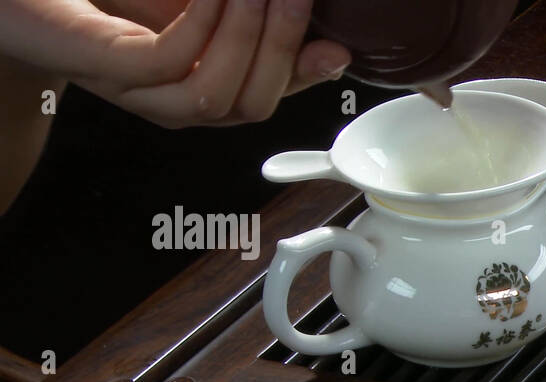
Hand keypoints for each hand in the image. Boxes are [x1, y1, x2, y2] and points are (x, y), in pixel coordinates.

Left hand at [0, 0, 350, 127]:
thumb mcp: (195, 8)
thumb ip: (250, 23)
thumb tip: (331, 46)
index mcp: (197, 90)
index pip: (268, 97)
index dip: (306, 75)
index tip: (337, 42)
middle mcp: (170, 104)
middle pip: (250, 106)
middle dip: (283, 47)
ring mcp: (136, 92)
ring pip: (215, 95)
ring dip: (248, 39)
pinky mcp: (105, 67)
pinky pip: (170, 62)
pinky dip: (204, 24)